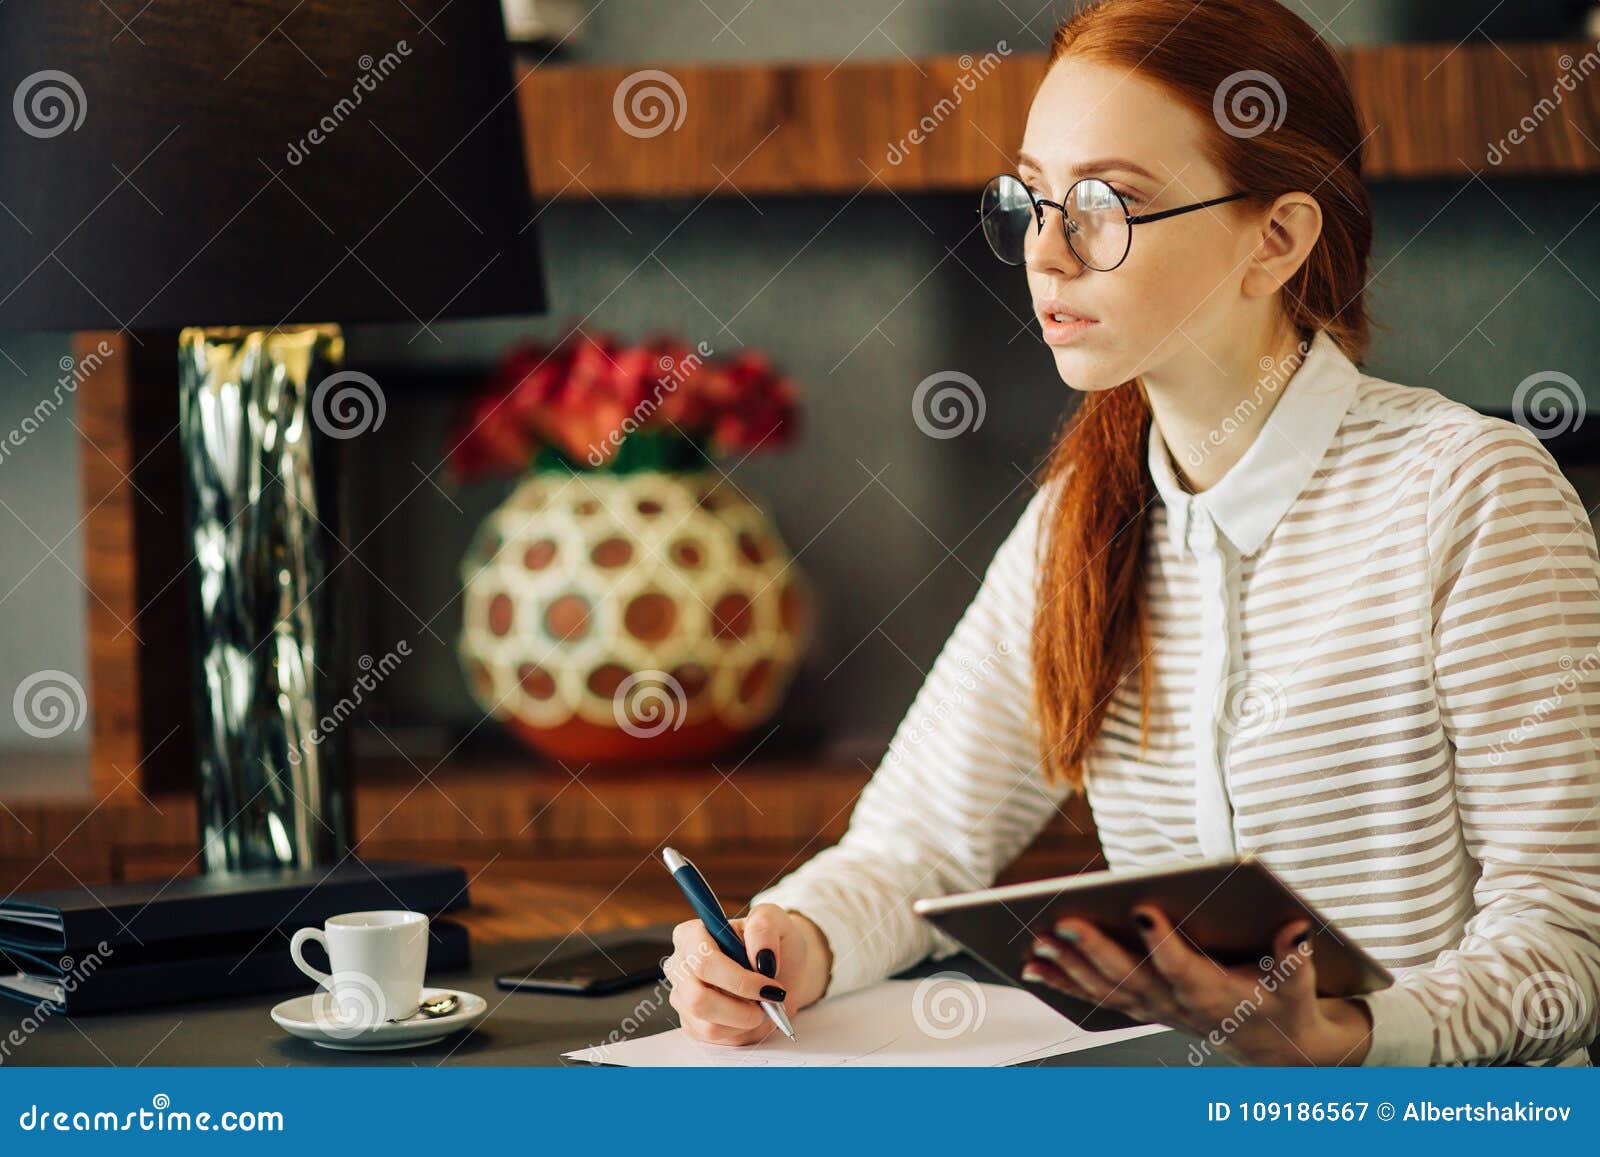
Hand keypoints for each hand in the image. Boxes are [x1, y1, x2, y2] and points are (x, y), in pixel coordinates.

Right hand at [664, 903, 831, 1044]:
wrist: (781, 969)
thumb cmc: (772, 942)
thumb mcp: (775, 920)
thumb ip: (764, 927)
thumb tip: (758, 953)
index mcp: (691, 935)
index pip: (703, 961)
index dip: (737, 979)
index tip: (768, 986)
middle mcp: (680, 966)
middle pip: (698, 999)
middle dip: (740, 1009)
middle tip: (768, 1003)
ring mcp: (683, 997)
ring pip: (707, 1024)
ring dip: (744, 1022)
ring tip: (763, 1007)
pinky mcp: (692, 1023)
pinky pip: (713, 1038)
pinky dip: (741, 1032)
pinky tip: (751, 1014)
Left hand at [1020, 904, 1372, 1065]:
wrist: (1273, 1043)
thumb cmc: (1285, 1002)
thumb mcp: (1300, 985)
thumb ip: (1296, 960)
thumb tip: (1298, 930)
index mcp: (1215, 995)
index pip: (1185, 969)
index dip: (1165, 944)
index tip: (1145, 910)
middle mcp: (1177, 1005)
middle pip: (1130, 978)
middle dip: (1094, 951)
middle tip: (1062, 923)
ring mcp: (1154, 1007)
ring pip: (1104, 988)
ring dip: (1067, 966)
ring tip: (1037, 941)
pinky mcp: (1141, 1005)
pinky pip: (1096, 995)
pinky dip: (1062, 981)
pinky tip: (1033, 965)